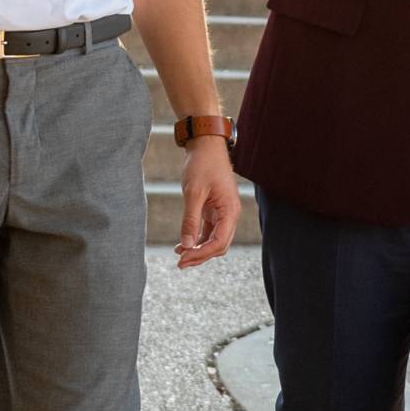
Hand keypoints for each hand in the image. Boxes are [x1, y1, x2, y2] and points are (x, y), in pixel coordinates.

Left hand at [175, 137, 239, 267]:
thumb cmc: (203, 165)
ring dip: (198, 250)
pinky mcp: (215, 210)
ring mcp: (223, 213)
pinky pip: (208, 231)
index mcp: (230, 211)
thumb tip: (186, 246)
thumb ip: (190, 220)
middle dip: (200, 256)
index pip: (219, 242)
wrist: (206, 146)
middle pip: (219, 245)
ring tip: (179, 258)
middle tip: (180, 264)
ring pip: (214, 240)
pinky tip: (182, 245)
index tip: (183, 259)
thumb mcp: (194, 192)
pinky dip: (197, 240)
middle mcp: (230, 215)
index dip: (202, 254)